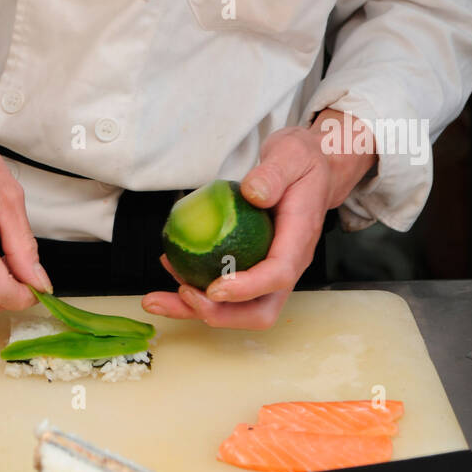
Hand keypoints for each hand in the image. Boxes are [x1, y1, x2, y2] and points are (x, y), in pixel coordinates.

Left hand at [141, 111, 375, 329]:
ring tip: (158, 298)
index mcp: (298, 240)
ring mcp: (269, 270)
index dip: (247, 288)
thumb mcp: (290, 157)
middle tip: (181, 294)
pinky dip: (195, 289)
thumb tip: (253, 193)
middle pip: (259, 310)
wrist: (313, 168)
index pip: (278, 275)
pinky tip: (170, 268)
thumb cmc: (302, 163)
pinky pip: (226, 290)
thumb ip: (273, 174)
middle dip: (219, 314)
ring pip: (238, 308)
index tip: (215, 287)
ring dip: (197, 309)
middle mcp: (286, 264)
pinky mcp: (252, 265)